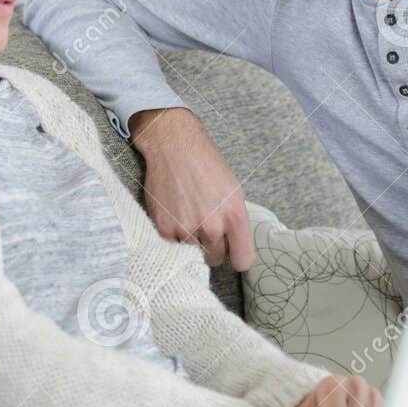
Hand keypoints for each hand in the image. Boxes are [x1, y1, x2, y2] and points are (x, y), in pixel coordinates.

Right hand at [130, 107, 255, 269]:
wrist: (173, 145)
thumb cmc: (205, 164)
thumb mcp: (233, 191)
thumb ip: (234, 222)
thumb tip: (234, 249)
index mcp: (235, 216)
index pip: (243, 261)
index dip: (236, 257)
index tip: (230, 251)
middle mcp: (212, 226)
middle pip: (216, 259)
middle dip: (211, 246)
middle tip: (203, 223)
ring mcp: (187, 229)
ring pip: (192, 252)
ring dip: (190, 238)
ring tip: (187, 212)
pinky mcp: (164, 228)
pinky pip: (172, 245)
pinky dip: (172, 233)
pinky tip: (174, 211)